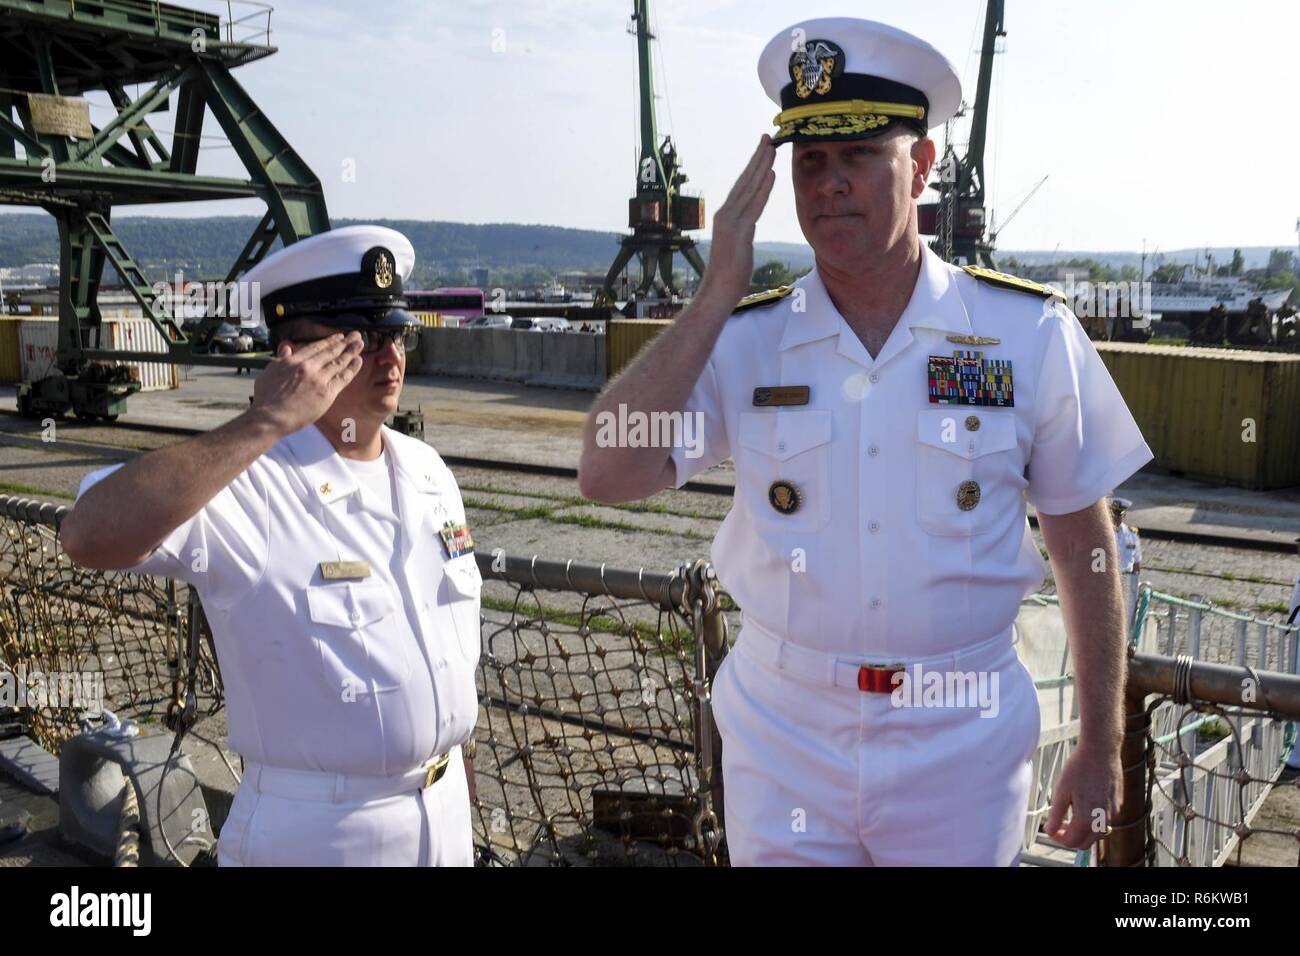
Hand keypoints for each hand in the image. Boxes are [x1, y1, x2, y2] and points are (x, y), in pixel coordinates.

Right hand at [249, 331, 363, 436]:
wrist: (270, 417)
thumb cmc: (266, 398)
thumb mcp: (269, 371)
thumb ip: (281, 359)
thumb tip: (286, 348)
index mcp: (294, 361)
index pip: (316, 347)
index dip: (329, 341)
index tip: (339, 336)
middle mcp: (308, 367)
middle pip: (330, 352)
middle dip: (344, 342)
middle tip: (355, 336)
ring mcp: (318, 380)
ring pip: (338, 363)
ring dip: (351, 352)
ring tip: (360, 344)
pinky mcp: (326, 393)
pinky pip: (342, 378)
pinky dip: (351, 369)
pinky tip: (357, 361)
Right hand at [699, 134, 776, 305]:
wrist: (717, 292)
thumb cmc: (728, 276)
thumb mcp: (738, 248)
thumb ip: (743, 233)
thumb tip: (749, 226)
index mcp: (725, 217)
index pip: (741, 187)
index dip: (752, 168)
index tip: (762, 151)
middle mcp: (725, 214)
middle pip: (744, 181)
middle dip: (757, 158)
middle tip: (768, 138)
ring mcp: (731, 222)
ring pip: (750, 188)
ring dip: (762, 166)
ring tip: (772, 148)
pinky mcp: (739, 231)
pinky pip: (754, 205)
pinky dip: (763, 188)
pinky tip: (771, 174)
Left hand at [1042, 740, 1121, 849]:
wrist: (1101, 751)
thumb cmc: (1079, 768)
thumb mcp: (1061, 791)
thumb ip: (1056, 815)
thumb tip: (1050, 831)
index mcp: (1087, 819)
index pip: (1072, 842)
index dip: (1059, 839)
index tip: (1052, 830)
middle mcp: (1103, 819)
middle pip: (1086, 842)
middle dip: (1072, 838)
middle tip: (1060, 826)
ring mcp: (1113, 812)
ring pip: (1097, 832)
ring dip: (1083, 829)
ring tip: (1071, 813)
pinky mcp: (1118, 804)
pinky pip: (1105, 819)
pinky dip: (1094, 818)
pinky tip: (1085, 803)